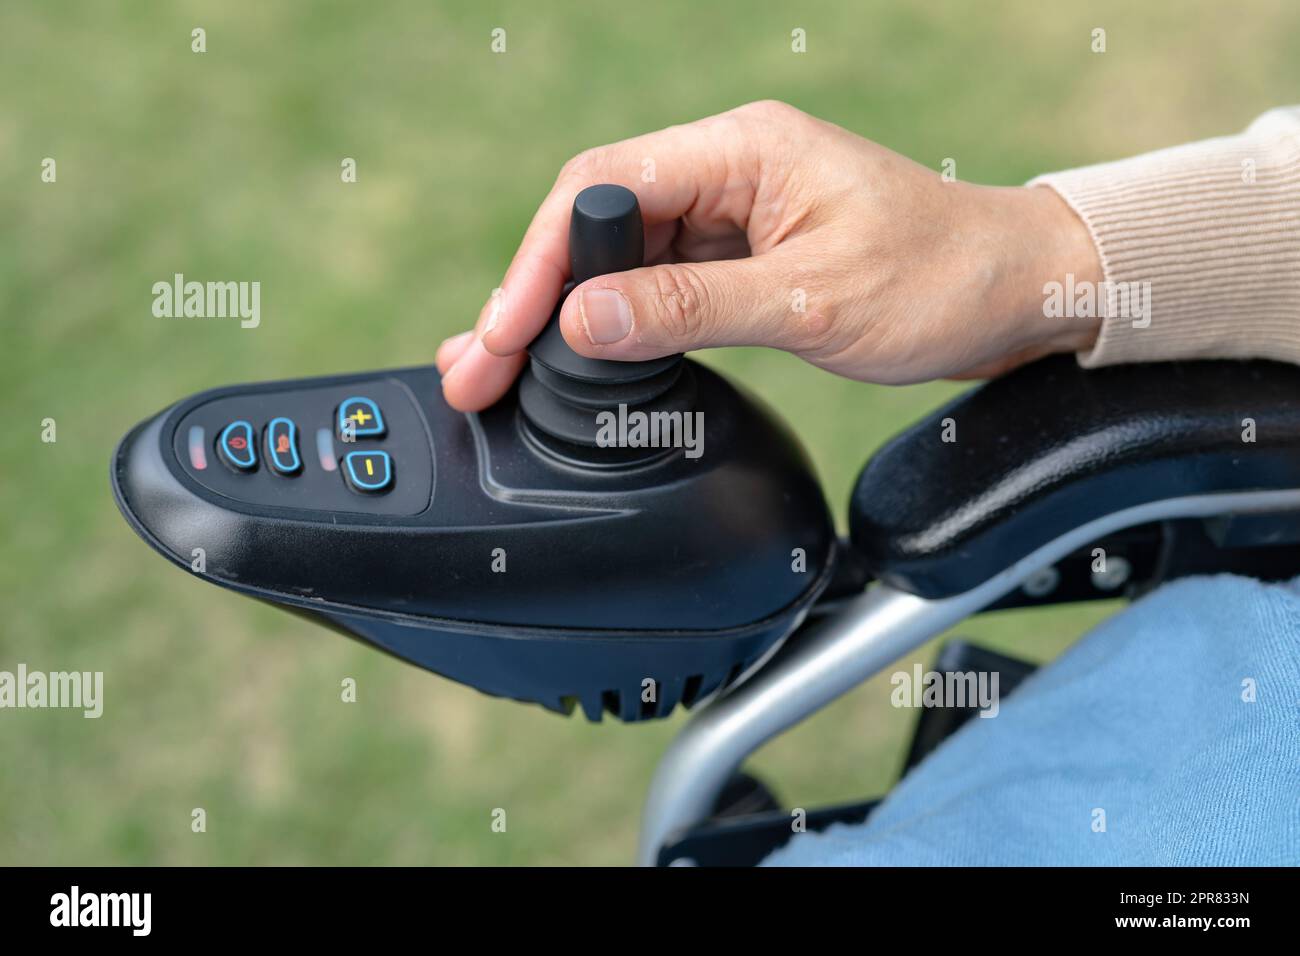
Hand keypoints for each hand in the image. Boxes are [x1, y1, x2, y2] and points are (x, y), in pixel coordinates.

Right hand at [437, 100, 1101, 411]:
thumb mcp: (811, 299)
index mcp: (740, 150)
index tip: (502, 335)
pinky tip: (580, 363)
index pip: (601, 192)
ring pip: (617, 257)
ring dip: (563, 315)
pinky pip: (657, 283)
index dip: (538, 266)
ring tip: (506, 374)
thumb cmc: (943, 279)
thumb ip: (690, 307)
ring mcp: (733, 213)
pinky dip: (614, 325)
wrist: (1019, 293)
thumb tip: (584, 321)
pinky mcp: (743, 255)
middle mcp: (726, 170)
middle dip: (530, 297)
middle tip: (478, 369)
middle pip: (593, 222)